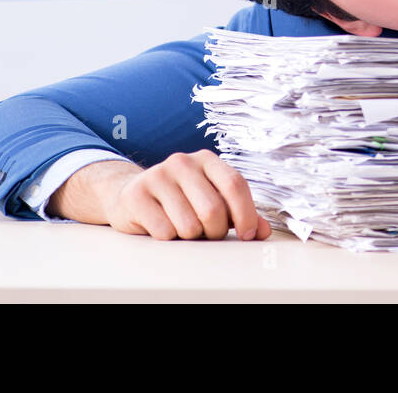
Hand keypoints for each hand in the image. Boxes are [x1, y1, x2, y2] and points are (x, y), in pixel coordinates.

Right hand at [99, 150, 272, 240]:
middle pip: (213, 209)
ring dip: (191, 237)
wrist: (133, 195)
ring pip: (189, 225)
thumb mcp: (212, 199)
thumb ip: (239, 213)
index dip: (246, 214)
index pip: (235, 184)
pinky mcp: (136, 195)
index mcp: (206, 159)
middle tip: (209, 234)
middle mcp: (182, 162)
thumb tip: (264, 231)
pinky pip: (164, 232)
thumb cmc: (181, 200)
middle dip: (215, 232)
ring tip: (183, 228)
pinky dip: (168, 239)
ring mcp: (157, 176)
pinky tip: (162, 227)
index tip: (248, 234)